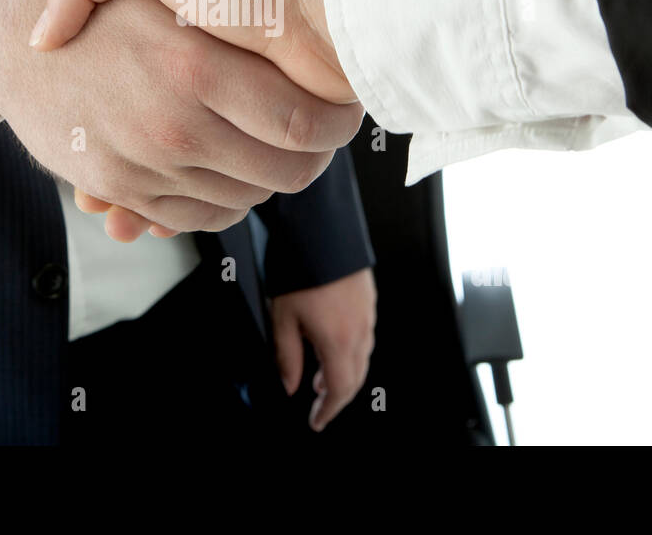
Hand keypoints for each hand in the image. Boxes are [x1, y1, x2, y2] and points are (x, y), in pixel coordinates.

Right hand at [0, 0, 363, 232]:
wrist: (9, 34)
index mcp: (195, 62)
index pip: (305, 122)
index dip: (337, 118)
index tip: (342, 101)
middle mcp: (171, 125)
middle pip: (287, 170)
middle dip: (314, 153)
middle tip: (319, 127)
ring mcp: (142, 166)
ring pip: (246, 198)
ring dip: (269, 174)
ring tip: (269, 137)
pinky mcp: (119, 190)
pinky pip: (198, 216)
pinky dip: (223, 199)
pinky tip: (227, 162)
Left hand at [273, 268, 376, 431]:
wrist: (322, 229)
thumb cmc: (300, 268)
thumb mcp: (283, 317)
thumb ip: (287, 357)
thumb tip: (290, 384)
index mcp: (338, 341)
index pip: (338, 391)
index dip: (328, 411)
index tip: (317, 422)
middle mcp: (360, 331)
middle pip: (355, 378)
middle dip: (337, 397)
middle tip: (320, 406)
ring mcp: (368, 314)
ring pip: (362, 358)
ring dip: (345, 374)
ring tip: (322, 377)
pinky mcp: (368, 298)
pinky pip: (365, 337)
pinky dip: (352, 352)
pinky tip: (335, 345)